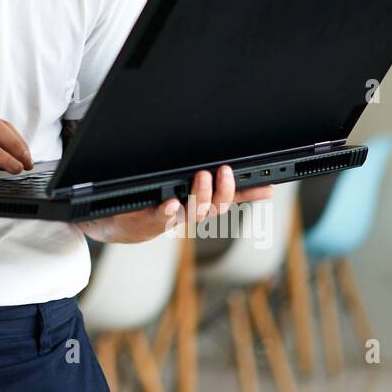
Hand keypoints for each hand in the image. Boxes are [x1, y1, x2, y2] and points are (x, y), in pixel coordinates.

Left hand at [87, 165, 274, 243]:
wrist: (124, 224)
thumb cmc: (157, 204)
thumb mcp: (186, 193)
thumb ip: (210, 184)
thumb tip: (232, 168)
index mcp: (201, 204)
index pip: (232, 199)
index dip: (251, 193)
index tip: (268, 186)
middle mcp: (189, 212)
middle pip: (215, 207)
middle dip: (223, 190)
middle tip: (224, 171)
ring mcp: (170, 217)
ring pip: (193, 211)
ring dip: (200, 195)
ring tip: (202, 176)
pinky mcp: (149, 220)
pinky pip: (160, 217)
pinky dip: (167, 211)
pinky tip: (172, 202)